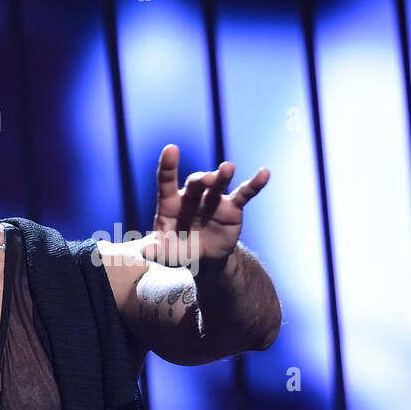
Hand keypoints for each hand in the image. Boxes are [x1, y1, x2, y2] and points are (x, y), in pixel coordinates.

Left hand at [140, 144, 268, 272]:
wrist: (205, 260)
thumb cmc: (180, 251)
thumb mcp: (166, 254)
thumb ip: (156, 251)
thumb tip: (146, 251)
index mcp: (171, 203)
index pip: (167, 181)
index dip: (168, 166)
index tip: (171, 149)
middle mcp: (192, 196)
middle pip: (196, 183)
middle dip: (201, 179)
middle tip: (207, 179)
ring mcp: (213, 199)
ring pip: (218, 183)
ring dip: (222, 175)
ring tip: (227, 168)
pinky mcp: (232, 208)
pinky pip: (244, 194)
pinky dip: (254, 184)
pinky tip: (264, 173)